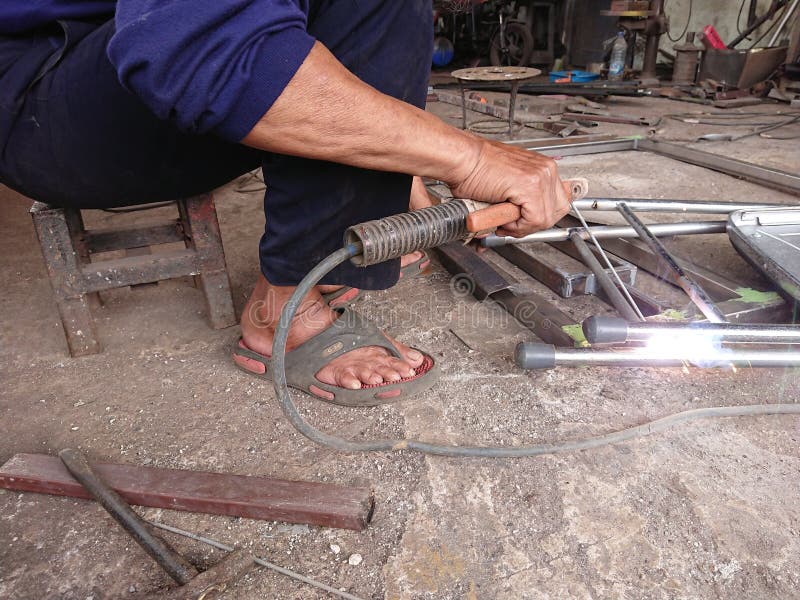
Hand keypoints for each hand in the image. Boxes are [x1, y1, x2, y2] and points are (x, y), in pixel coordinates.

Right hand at [447, 139, 571, 236]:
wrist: (462, 159)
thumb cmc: (475, 170)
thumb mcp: (508, 183)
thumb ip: (523, 197)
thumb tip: (528, 217)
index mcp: (543, 168)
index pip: (558, 202)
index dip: (539, 218)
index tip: (522, 222)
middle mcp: (546, 169)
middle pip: (558, 211)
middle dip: (534, 225)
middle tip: (513, 225)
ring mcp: (541, 176)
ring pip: (545, 219)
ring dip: (522, 226)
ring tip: (504, 220)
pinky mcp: (531, 186)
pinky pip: (534, 219)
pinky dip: (517, 225)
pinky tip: (502, 216)